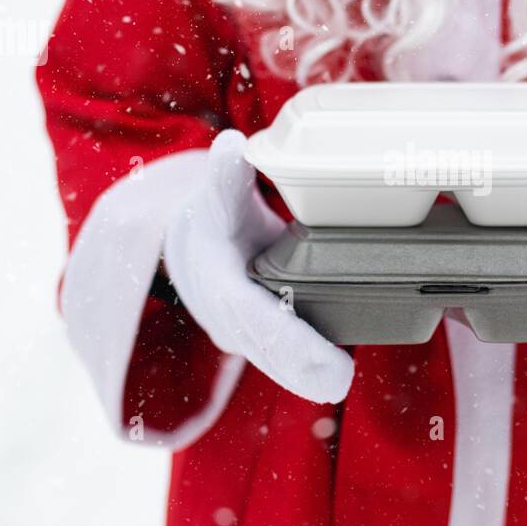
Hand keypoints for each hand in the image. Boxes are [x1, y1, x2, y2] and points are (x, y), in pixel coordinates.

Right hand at [163, 130, 354, 403]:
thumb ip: (225, 175)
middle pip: (265, 350)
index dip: (283, 336)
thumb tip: (230, 145)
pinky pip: (279, 359)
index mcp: (217, 281)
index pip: (251, 314)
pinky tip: (333, 373)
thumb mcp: (216, 195)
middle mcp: (227, 316)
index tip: (307, 350)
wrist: (188, 248)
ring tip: (338, 380)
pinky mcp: (259, 340)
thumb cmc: (211, 218)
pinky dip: (304, 368)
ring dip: (302, 374)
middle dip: (298, 367)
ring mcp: (241, 333)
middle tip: (337, 380)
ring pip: (272, 362)